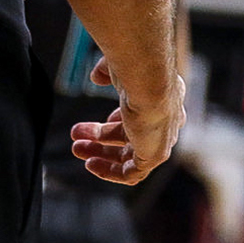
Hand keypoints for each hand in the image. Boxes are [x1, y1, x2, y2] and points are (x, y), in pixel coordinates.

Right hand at [70, 56, 185, 185]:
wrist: (149, 81)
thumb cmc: (136, 69)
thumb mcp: (118, 68)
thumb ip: (108, 72)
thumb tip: (97, 76)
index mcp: (164, 98)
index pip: (141, 115)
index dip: (118, 119)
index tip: (103, 119)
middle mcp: (167, 120)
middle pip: (131, 137)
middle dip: (101, 138)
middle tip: (77, 138)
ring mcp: (162, 139)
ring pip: (129, 156)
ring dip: (101, 155)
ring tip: (76, 149)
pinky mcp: (156, 156)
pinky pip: (133, 174)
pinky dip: (111, 171)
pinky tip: (91, 165)